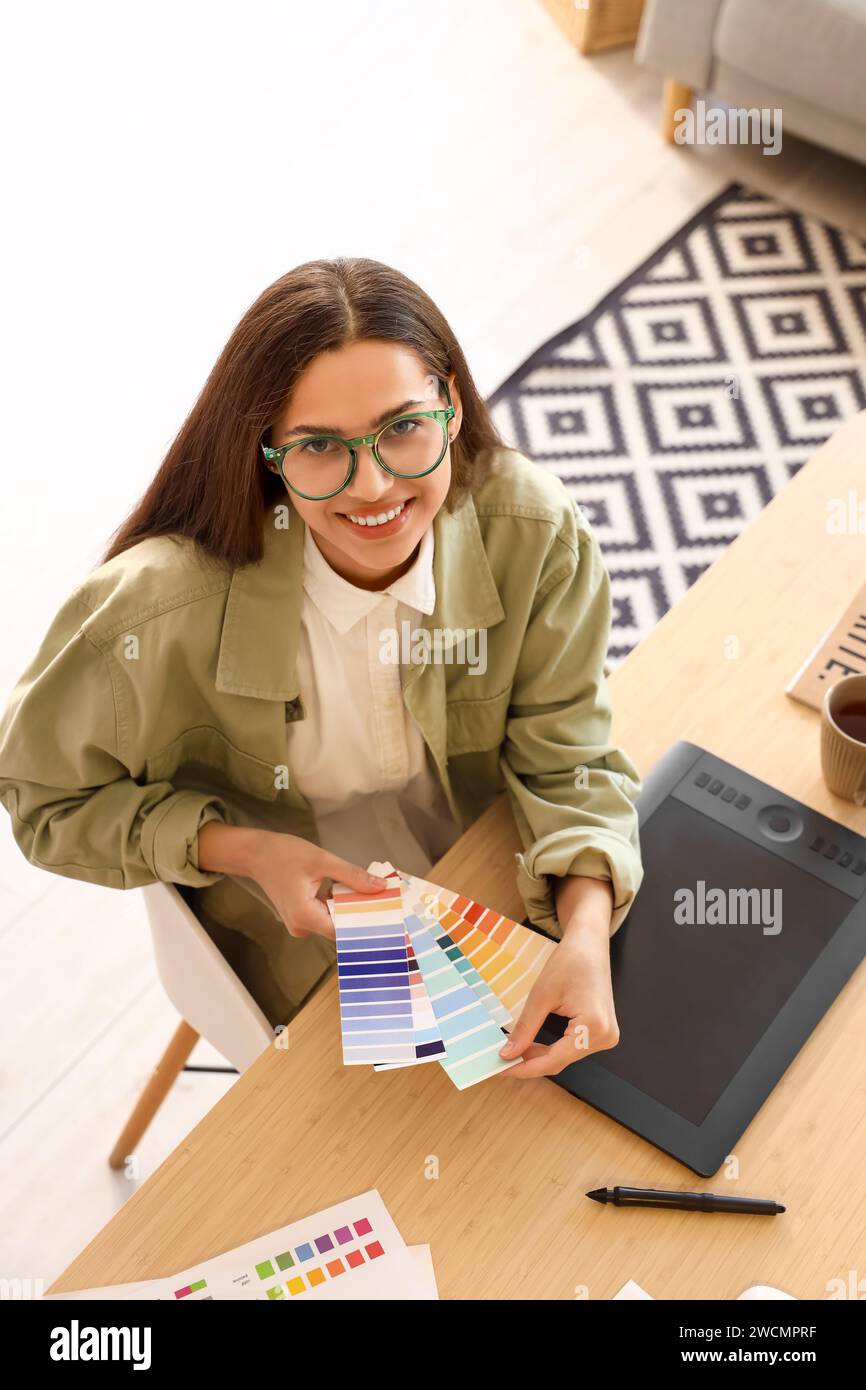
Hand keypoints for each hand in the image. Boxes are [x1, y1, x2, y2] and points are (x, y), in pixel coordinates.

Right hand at [197, 823, 388, 939]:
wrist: (255, 853)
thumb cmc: (284, 854)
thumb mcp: (322, 860)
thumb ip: (352, 876)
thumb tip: (380, 887)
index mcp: (306, 917)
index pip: (344, 930)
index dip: (366, 924)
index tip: (389, 917)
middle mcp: (302, 927)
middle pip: (341, 926)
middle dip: (363, 913)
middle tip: (389, 902)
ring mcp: (301, 924)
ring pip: (335, 920)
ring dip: (352, 907)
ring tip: (376, 895)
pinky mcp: (302, 916)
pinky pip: (327, 914)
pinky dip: (341, 904)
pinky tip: (355, 892)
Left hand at [498, 914, 618, 1077]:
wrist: (590, 943)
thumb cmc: (570, 961)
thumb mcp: (542, 995)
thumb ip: (525, 1028)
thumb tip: (508, 1054)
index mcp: (594, 1027)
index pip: (555, 1060)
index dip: (525, 1068)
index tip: (501, 1069)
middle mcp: (605, 1036)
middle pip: (561, 1060)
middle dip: (530, 1062)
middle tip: (502, 1061)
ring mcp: (606, 1035)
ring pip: (566, 1056)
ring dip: (540, 1056)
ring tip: (514, 1052)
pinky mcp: (601, 1031)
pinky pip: (572, 1047)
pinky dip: (551, 1048)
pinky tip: (532, 1046)